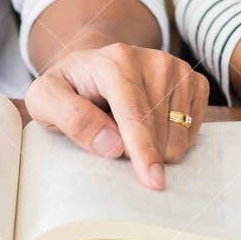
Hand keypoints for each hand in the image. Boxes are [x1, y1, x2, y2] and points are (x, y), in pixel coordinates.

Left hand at [25, 45, 208, 189]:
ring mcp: (177, 68)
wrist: (92, 68)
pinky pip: (194, 128)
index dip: (143, 149)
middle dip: (141, 153)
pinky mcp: (194, 81)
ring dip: (158, 148)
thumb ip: (70, 119)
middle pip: (159, 128)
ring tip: (130, 133)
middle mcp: (152, 59)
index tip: (153, 180)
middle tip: (113, 143)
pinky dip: (176, 140)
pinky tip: (154, 130)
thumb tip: (112, 145)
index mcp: (114, 62)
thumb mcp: (45, 101)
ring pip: (180, 133)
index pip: (134, 113)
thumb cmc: (67, 89)